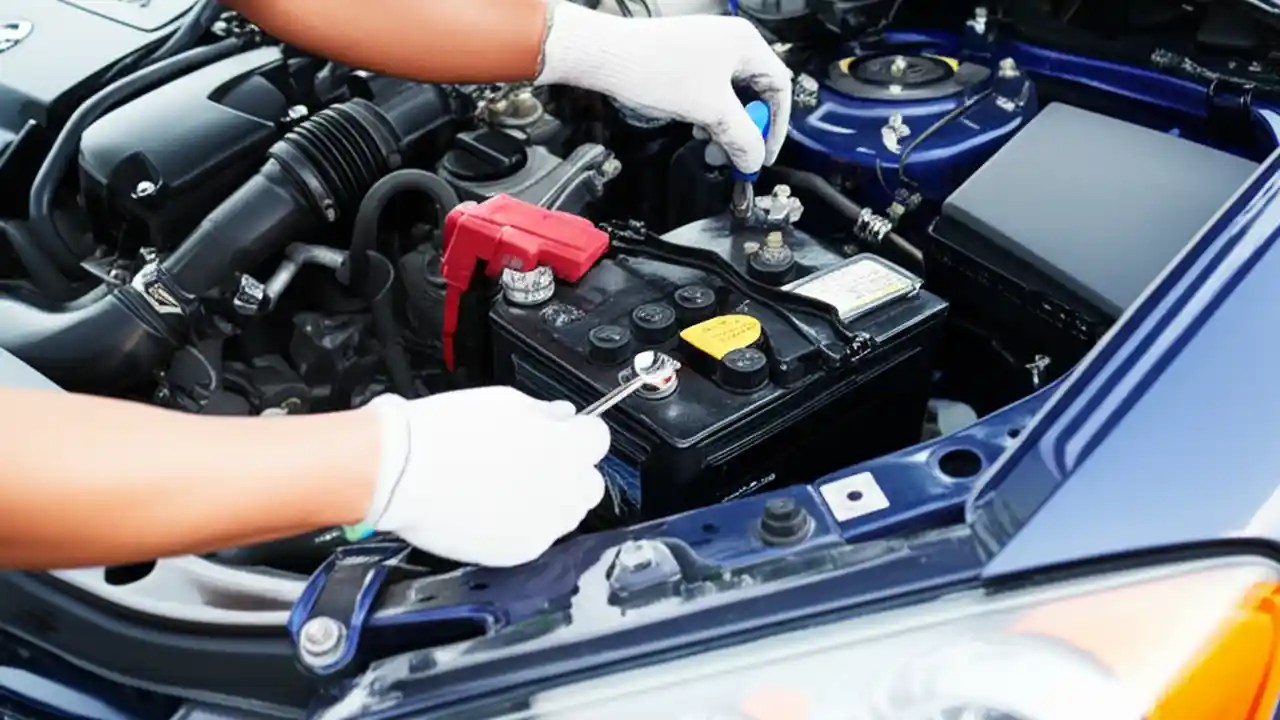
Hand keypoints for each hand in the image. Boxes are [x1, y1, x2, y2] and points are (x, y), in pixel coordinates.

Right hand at [360, 387, 609, 566]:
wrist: (402, 473)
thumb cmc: (444, 433)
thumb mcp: (504, 403)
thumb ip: (543, 414)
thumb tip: (561, 417)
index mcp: (565, 445)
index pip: (599, 439)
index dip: (579, 436)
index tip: (564, 436)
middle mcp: (564, 488)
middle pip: (590, 483)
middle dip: (570, 473)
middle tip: (537, 465)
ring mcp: (545, 524)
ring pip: (568, 514)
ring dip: (552, 502)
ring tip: (510, 490)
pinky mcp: (521, 551)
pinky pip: (538, 538)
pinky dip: (523, 526)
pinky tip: (493, 511)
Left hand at [536, 1, 791, 175]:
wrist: (607, 56)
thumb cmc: (660, 73)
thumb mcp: (711, 110)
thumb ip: (742, 138)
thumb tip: (755, 162)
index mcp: (746, 44)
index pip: (780, 87)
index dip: (776, 126)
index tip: (764, 156)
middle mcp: (732, 42)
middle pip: (756, 94)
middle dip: (746, 130)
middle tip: (733, 157)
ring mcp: (708, 50)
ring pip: (731, 97)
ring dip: (725, 128)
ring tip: (710, 149)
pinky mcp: (687, 61)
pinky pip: (711, 93)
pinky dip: (708, 116)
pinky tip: (695, 130)